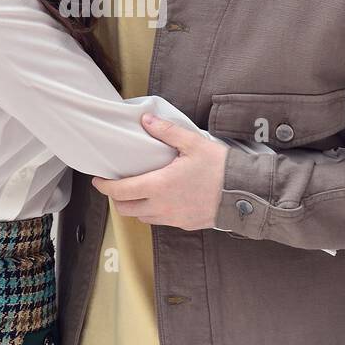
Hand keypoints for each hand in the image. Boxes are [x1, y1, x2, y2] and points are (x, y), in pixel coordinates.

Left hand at [91, 113, 227, 230]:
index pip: (121, 191)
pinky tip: (161, 199)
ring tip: (139, 191)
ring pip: (143, 217)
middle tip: (118, 185)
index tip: (98, 180)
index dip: (105, 187)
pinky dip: (154, 212)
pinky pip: (161, 221)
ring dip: (136, 206)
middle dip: (117, 198)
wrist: (245, 193)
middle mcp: (162, 206)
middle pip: (126, 209)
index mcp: (159, 186)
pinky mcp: (185, 225)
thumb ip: (166, 131)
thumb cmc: (220, 167)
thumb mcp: (193, 143)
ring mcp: (173, 218)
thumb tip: (145, 120)